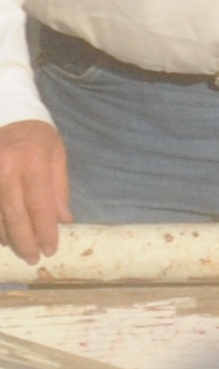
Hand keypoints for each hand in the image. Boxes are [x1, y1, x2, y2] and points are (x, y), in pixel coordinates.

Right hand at [0, 116, 68, 265]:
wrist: (6, 110)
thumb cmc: (36, 136)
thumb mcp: (56, 156)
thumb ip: (59, 188)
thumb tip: (63, 220)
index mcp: (31, 163)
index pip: (40, 207)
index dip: (45, 232)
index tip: (50, 250)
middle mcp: (4, 168)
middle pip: (13, 214)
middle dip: (24, 241)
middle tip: (32, 258)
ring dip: (4, 235)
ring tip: (15, 248)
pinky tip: (0, 234)